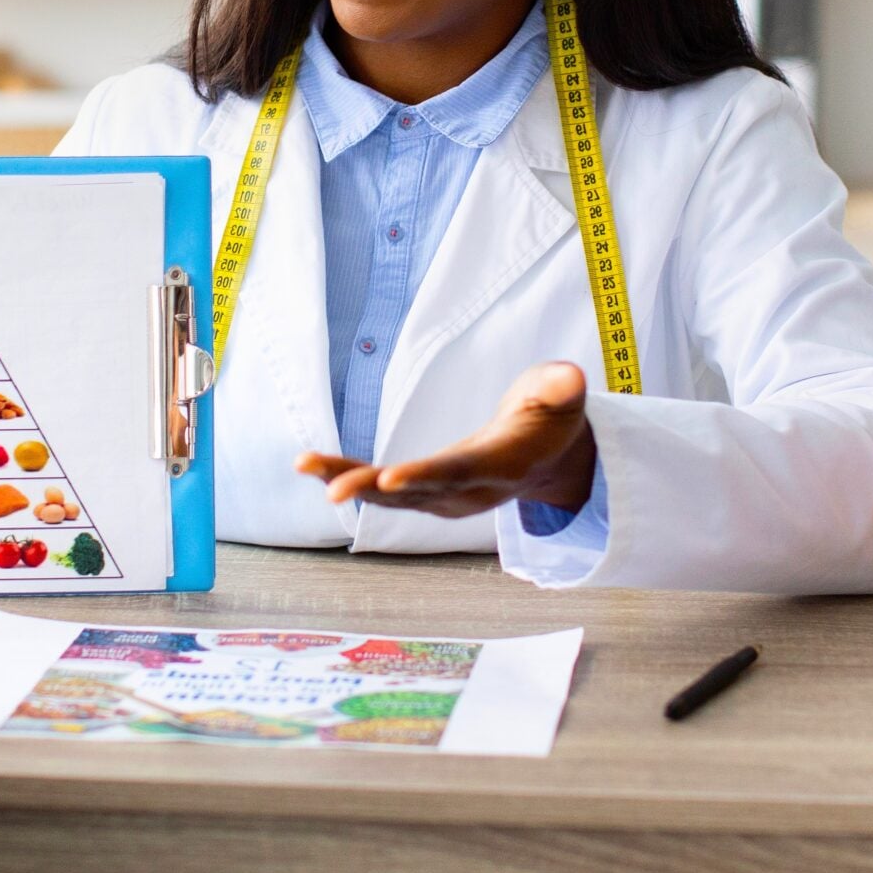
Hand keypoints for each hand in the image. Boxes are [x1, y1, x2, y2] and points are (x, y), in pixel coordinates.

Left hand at [297, 361, 596, 518]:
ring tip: (304, 465)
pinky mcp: (424, 491)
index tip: (391, 479)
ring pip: (389, 493)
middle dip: (372, 489)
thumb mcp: (562, 399)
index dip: (427, 477)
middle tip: (333, 490)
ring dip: (347, 480)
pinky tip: (313, 467)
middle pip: (414, 491)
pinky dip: (347, 475)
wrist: (546, 457)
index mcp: (498, 466)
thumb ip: (560, 389)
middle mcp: (465, 490)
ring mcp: (442, 495)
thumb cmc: (551, 418)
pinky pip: (380, 486)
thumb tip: (568, 377)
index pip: (459, 473)